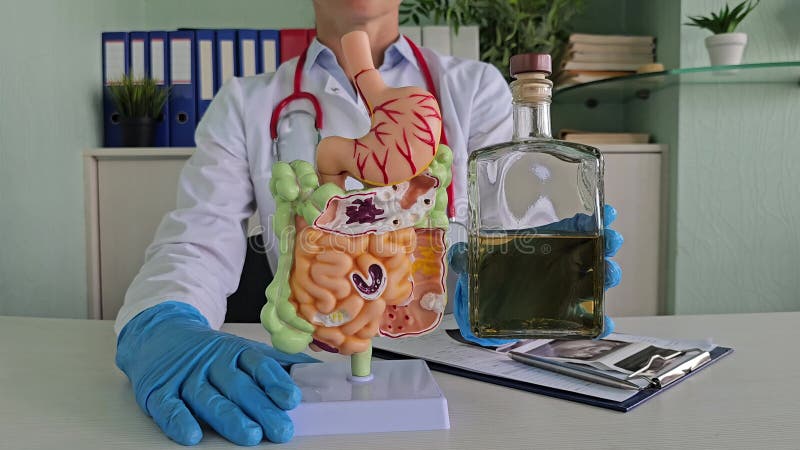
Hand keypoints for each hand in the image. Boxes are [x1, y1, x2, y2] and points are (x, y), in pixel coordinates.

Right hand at [116, 302, 316, 445]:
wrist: (159, 334)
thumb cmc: (210, 351)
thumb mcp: (242, 350)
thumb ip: (276, 363)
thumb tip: (316, 372)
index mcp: (236, 351)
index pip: (259, 364)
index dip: (276, 381)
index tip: (292, 398)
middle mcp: (212, 362)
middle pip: (239, 386)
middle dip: (261, 409)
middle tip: (280, 429)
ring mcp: (186, 377)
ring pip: (209, 399)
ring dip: (229, 418)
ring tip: (249, 435)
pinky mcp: (159, 391)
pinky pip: (169, 407)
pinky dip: (180, 421)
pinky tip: (193, 435)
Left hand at [448, 204, 622, 345]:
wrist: (481, 313)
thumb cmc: (485, 280)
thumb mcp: (472, 263)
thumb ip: (464, 257)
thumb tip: (458, 252)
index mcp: (542, 247)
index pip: (571, 229)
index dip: (589, 221)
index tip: (606, 213)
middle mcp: (558, 266)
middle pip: (589, 252)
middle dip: (605, 244)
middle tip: (612, 240)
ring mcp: (563, 291)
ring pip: (593, 282)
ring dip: (607, 276)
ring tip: (611, 273)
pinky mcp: (562, 317)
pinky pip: (585, 320)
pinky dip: (598, 323)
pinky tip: (605, 322)